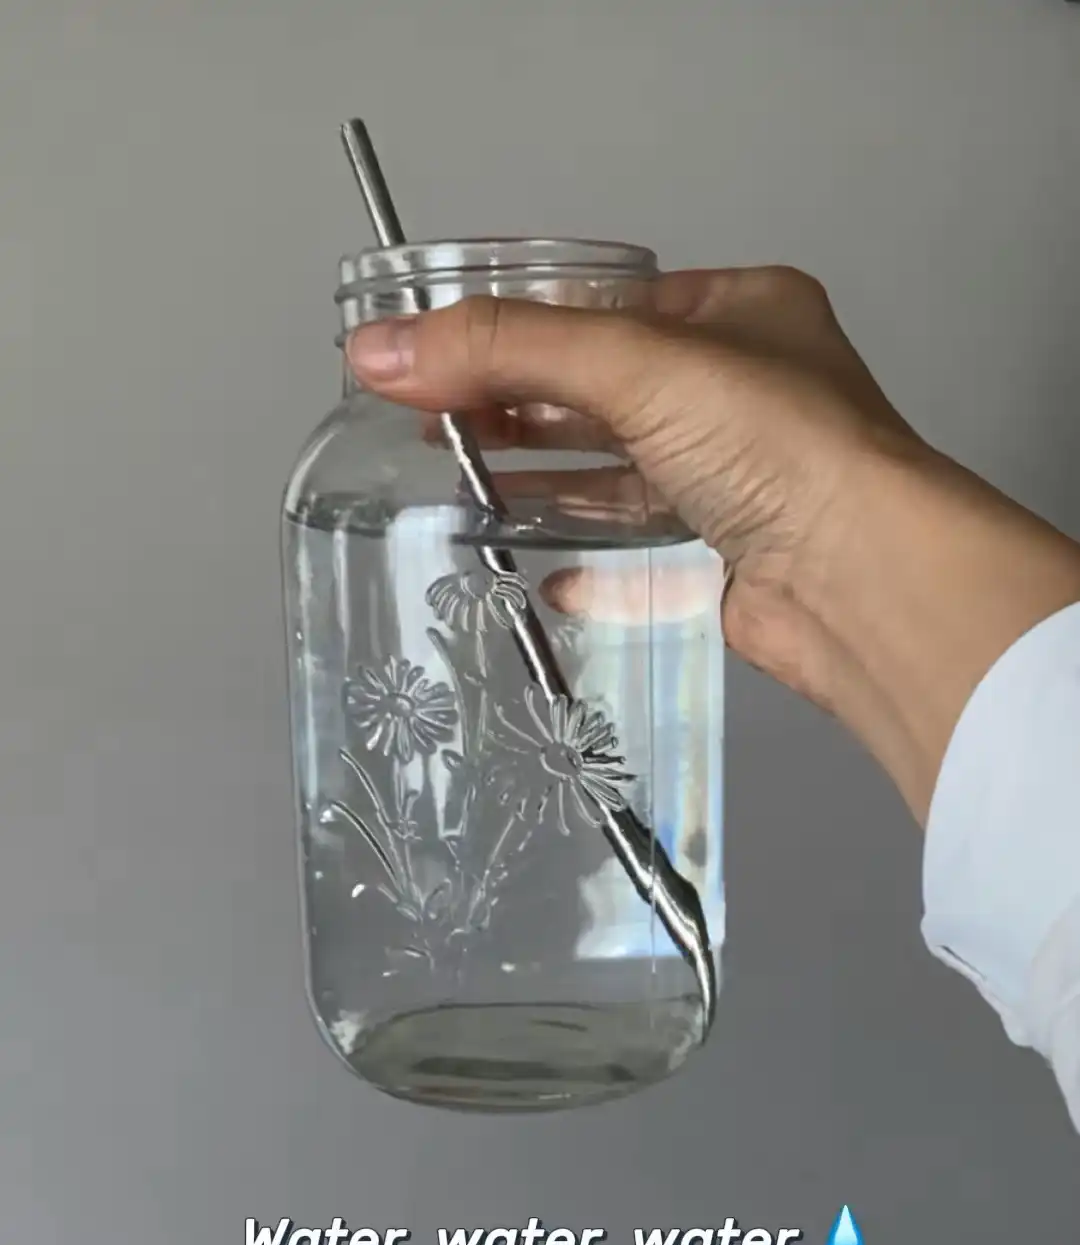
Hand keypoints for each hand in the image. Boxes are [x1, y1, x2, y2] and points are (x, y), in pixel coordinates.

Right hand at [347, 269, 1079, 818]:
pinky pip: (639, 546)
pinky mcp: (727, 556)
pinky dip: (585, 551)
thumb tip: (377, 348)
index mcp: (739, 313)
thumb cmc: (778, 444)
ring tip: (452, 480)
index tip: (435, 344)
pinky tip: (536, 565)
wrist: (863, 580)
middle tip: (426, 417)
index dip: (517, 321)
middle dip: (516, 404)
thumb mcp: (635, 365)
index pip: (605, 304)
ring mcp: (737, 479)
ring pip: (616, 471)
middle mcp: (743, 392)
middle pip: (601, 390)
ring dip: (540, 478)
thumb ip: (505, 349)